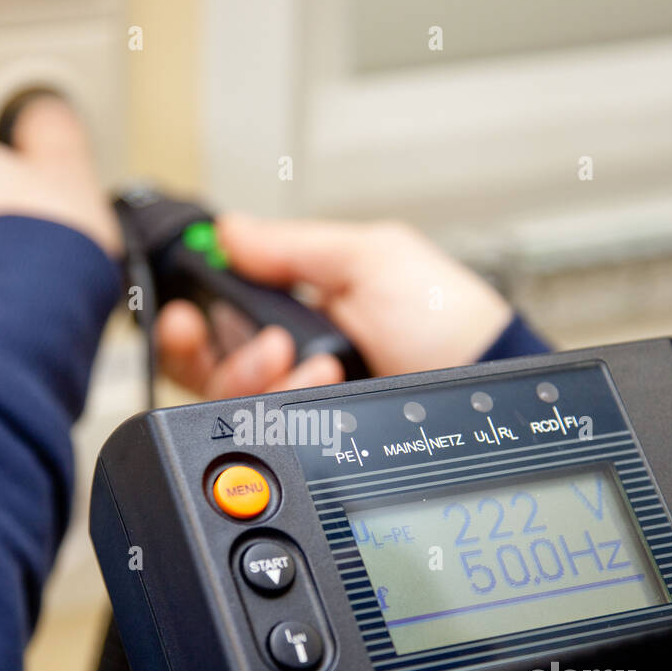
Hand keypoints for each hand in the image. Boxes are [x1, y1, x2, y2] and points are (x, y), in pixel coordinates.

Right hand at [156, 215, 512, 397]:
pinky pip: (266, 432)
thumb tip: (228, 231)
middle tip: (268, 344)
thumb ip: (294, 247)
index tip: (188, 313)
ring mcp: (301, 402)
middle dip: (226, 354)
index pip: (217, 315)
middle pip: (210, 367)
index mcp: (298, 307)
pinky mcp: (315, 440)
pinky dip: (284, 404)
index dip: (191, 316)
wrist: (483, 383)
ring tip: (317, 360)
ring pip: (232, 403)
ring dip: (258, 377)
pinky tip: (322, 383)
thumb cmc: (447, 320)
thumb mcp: (372, 259)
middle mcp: (292, 356)